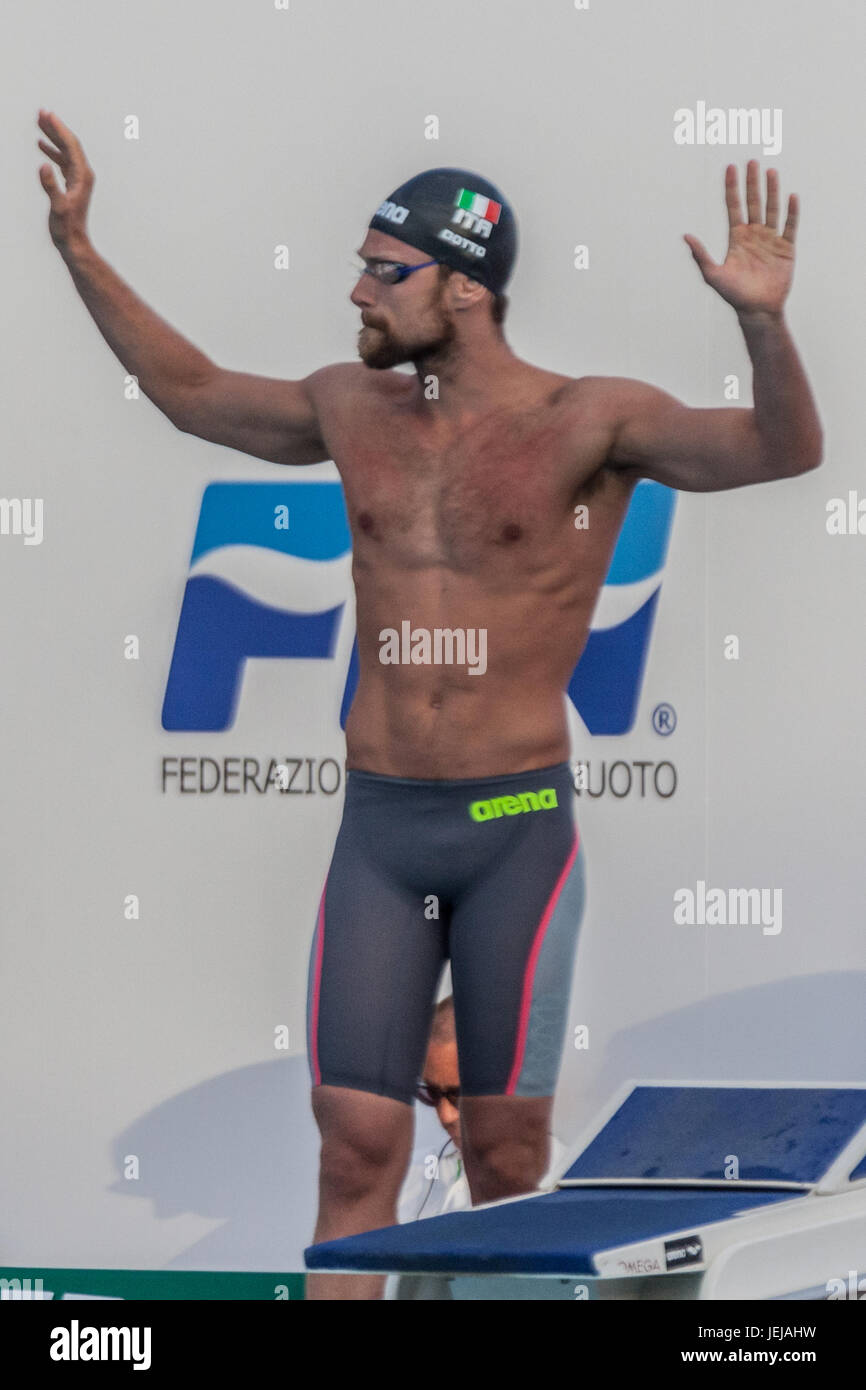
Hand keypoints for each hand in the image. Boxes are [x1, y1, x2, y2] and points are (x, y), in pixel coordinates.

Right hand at [37, 110, 94, 254]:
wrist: (74, 243)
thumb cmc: (66, 228)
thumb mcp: (57, 207)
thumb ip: (51, 186)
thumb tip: (43, 166)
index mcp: (82, 176)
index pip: (71, 145)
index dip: (58, 129)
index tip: (46, 115)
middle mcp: (83, 175)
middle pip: (70, 144)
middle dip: (55, 128)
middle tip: (41, 112)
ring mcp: (79, 180)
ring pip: (66, 151)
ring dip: (53, 137)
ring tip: (39, 123)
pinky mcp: (72, 185)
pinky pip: (63, 161)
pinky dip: (53, 151)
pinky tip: (42, 146)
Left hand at [684, 161, 797, 315]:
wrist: (757, 310)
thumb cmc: (733, 295)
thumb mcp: (713, 275)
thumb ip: (700, 255)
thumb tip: (685, 236)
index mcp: (736, 238)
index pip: (733, 206)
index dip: (732, 187)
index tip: (731, 167)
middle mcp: (754, 234)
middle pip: (753, 202)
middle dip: (752, 182)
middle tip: (752, 161)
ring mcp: (770, 239)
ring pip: (772, 209)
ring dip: (772, 190)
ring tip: (771, 172)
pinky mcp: (786, 248)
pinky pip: (790, 226)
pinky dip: (791, 212)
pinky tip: (791, 197)